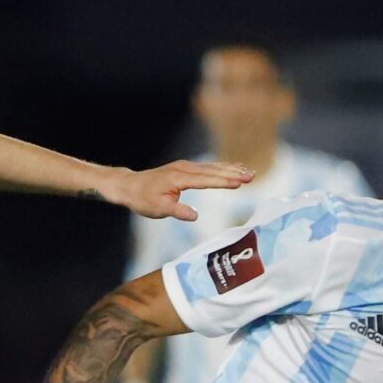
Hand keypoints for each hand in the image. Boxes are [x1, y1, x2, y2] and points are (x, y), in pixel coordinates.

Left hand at [109, 158, 254, 220]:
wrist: (130, 186)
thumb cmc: (143, 199)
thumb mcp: (158, 209)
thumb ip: (177, 211)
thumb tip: (195, 216)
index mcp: (179, 178)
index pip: (205, 180)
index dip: (223, 182)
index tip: (239, 183)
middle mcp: (184, 168)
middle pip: (213, 171)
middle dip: (233, 173)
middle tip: (251, 176)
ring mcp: (185, 166)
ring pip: (212, 167)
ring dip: (231, 169)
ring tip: (249, 172)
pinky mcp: (185, 167)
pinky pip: (207, 166)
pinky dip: (222, 167)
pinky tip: (232, 168)